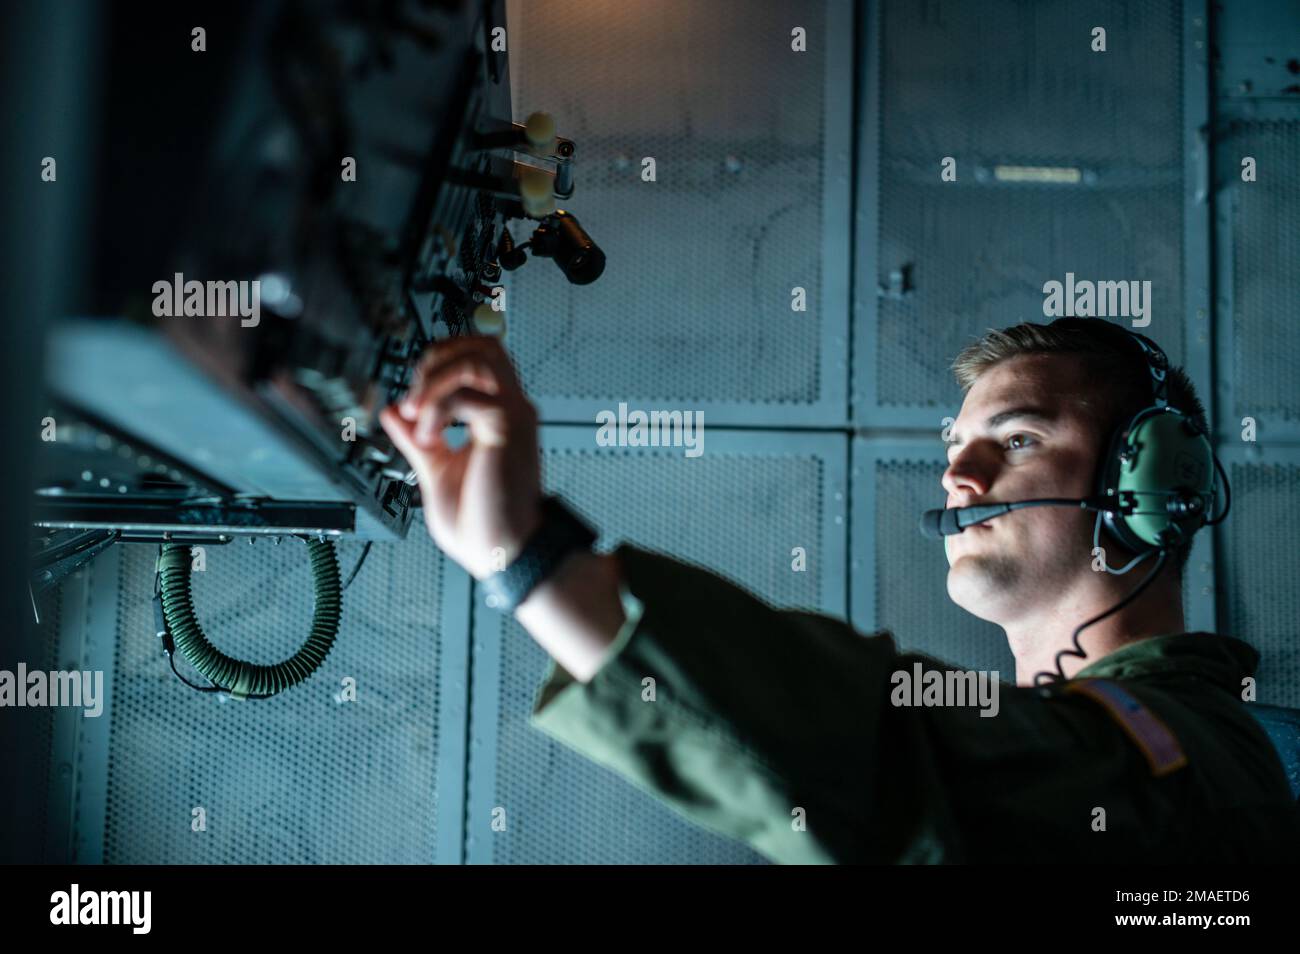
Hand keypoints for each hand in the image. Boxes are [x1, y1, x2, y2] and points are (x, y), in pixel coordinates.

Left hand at [379, 335, 542, 579]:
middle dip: (437, 362)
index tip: (412, 402)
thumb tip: (393, 414)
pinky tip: (428, 438)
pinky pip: (468, 395)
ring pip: (478, 357)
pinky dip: (437, 410)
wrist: (504, 552)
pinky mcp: (507, 428)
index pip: (475, 358)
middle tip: (415, 400)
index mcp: (496, 416)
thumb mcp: (436, 472)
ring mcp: (512, 415)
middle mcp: (510, 408)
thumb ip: (417, 440)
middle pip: (481, 345)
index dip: (437, 366)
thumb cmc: (482, 524)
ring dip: (435, 381)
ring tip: (419, 416)